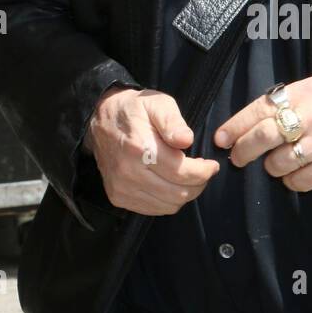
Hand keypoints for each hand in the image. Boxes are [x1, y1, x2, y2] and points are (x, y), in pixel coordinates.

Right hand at [83, 86, 218, 214]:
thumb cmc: (133, 110)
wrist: (100, 120)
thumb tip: (186, 140)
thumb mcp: (156, 103)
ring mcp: (122, 188)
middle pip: (177, 193)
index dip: (203, 172)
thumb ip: (173, 121)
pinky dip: (168, 201)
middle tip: (203, 172)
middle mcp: (128, 172)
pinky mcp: (118, 197)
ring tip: (187, 177)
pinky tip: (169, 184)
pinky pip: (153, 209)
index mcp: (140, 148)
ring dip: (184, 194)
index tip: (211, 166)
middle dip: (198, 184)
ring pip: (168, 205)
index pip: (181, 172)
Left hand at [213, 78, 311, 192]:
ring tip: (279, 163)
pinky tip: (299, 173)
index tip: (221, 138)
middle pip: (263, 137)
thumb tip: (249, 122)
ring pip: (279, 163)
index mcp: (306, 92)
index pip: (260, 108)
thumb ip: (289, 101)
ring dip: (272, 167)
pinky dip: (293, 181)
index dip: (235, 126)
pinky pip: (299, 181)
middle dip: (244, 151)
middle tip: (238, 158)